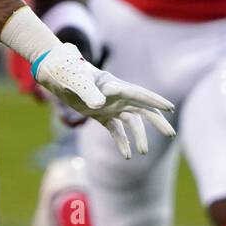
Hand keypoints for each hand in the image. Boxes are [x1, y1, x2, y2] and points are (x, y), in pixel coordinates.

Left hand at [33, 43, 175, 158]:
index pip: (137, 93)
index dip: (153, 100)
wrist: (53, 72)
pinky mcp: (100, 114)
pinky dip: (121, 141)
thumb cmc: (66, 71)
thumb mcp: (76, 81)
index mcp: (113, 85)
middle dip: (156, 121)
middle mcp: (115, 96)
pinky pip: (115, 130)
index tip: (169, 108)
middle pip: (141, 108)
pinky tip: (126, 155)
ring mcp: (109, 105)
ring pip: (131, 122)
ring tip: (141, 152)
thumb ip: (88, 92)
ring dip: (138, 136)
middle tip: (171, 134)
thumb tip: (99, 105)